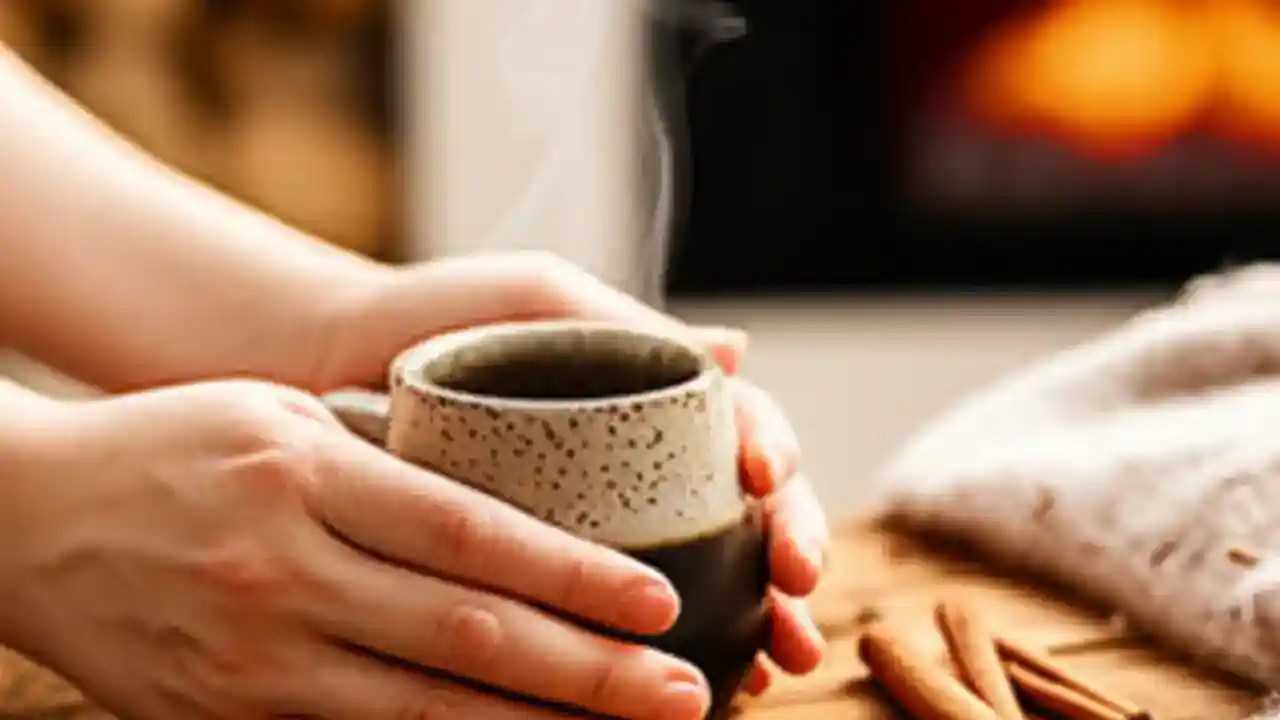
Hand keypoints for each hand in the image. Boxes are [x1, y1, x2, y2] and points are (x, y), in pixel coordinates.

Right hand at [0, 380, 712, 719]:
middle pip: (464, 632)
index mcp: (303, 474)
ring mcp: (249, 654)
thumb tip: (509, 497)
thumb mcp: (278, 416)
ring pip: (419, 708)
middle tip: (685, 691)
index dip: (574, 573)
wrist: (24, 514)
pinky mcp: (220, 715)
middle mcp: (281, 568)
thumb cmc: (169, 444)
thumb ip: (386, 458)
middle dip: (587, 671)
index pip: (469, 532)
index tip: (658, 598)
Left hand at [316, 251, 828, 692]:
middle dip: (787, 556)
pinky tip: (717, 681)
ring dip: (757, 617)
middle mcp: (642, 455)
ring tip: (779, 665)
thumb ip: (626, 323)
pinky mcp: (550, 561)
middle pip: (744, 507)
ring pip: (707, 566)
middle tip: (800, 609)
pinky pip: (621, 609)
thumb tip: (741, 351)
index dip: (775, 452)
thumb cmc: (435, 317)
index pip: (742, 423)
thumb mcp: (533, 305)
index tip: (772, 486)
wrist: (327, 364)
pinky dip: (675, 645)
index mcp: (648, 390)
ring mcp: (608, 508)